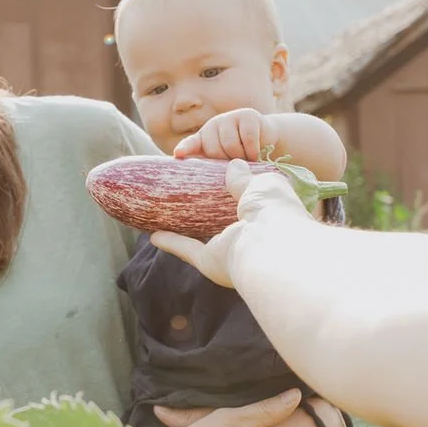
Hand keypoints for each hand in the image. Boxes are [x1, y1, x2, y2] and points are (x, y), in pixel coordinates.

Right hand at [152, 159, 309, 286]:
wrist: (270, 244)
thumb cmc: (273, 209)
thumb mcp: (262, 183)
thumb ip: (245, 177)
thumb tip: (233, 165)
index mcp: (266, 218)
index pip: (249, 204)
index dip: (236, 191)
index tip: (216, 177)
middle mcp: (248, 236)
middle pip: (222, 222)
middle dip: (207, 211)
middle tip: (189, 193)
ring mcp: (228, 250)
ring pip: (202, 238)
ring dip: (184, 229)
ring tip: (167, 216)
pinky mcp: (211, 260)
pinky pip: (187, 249)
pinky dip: (171, 243)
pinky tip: (154, 236)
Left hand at [174, 108, 271, 162]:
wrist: (265, 137)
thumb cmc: (242, 154)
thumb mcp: (226, 161)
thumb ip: (214, 167)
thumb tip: (207, 181)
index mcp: (203, 138)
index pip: (191, 143)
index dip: (185, 148)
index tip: (178, 154)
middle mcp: (213, 125)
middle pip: (213, 149)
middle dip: (226, 162)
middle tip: (236, 166)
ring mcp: (229, 117)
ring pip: (231, 145)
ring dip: (241, 158)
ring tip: (246, 161)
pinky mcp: (247, 115)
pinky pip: (248, 139)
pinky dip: (253, 152)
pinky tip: (255, 155)